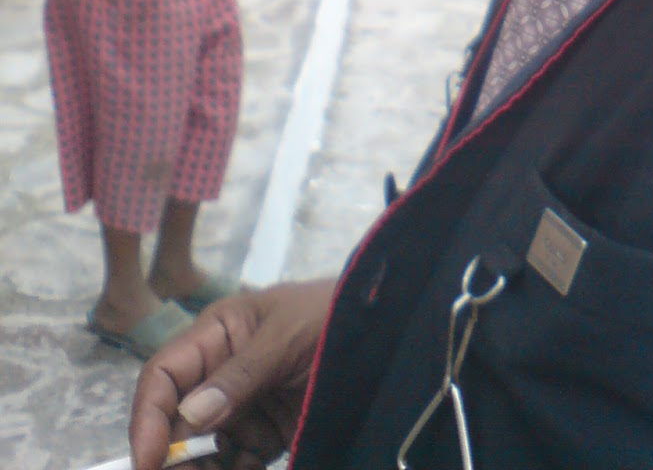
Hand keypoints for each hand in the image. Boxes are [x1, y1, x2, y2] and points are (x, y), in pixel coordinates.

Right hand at [129, 280, 335, 469]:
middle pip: (176, 422)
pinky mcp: (266, 434)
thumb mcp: (286, 336)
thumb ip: (241, 374)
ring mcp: (242, 407)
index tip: (149, 460)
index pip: (163, 375)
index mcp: (217, 334)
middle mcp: (220, 373)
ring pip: (201, 451)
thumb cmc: (331, 315)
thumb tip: (190, 417)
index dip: (147, 417)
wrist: (387, 330)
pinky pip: (236, 463)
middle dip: (174, 458)